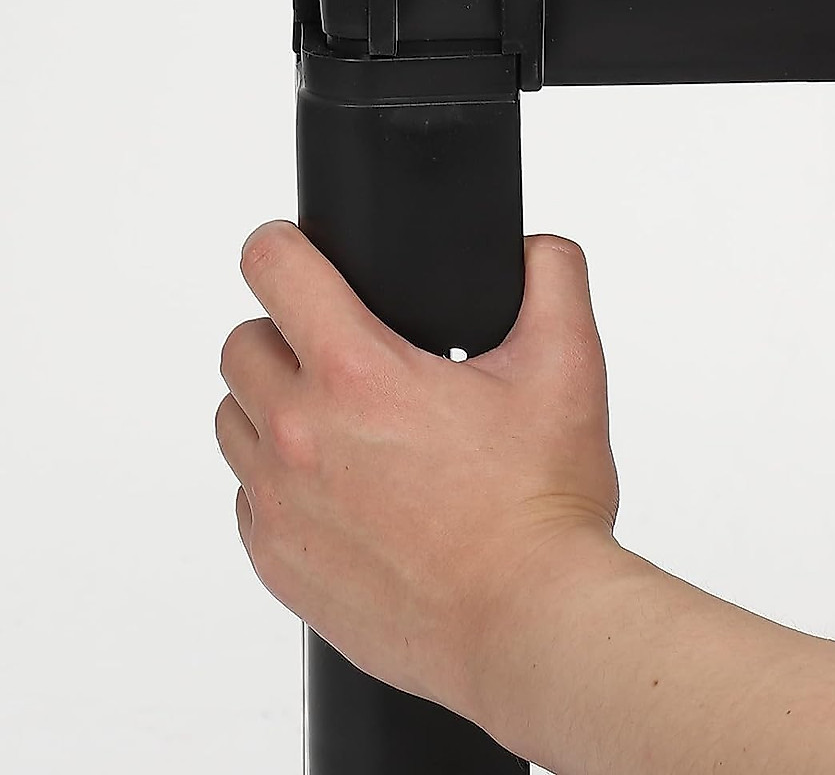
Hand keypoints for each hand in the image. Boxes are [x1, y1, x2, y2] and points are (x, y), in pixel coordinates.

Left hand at [216, 223, 618, 716]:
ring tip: (345, 423)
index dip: (283, 246)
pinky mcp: (277, 564)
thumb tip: (537, 249)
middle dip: (287, 333)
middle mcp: (300, 435)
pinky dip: (281, 480)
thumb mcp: (568, 367)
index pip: (273, 268)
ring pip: (234, 420)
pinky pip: (248, 497)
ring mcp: (279, 505)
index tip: (298, 253)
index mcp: (359, 375)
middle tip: (346, 354)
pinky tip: (345, 489)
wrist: (528, 621)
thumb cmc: (542, 503)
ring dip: (275, 406)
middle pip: (243, 343)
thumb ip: (553, 280)